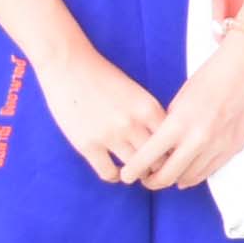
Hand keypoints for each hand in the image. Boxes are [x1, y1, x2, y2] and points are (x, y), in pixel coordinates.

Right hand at [43, 45, 166, 182]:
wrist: (70, 66)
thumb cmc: (104, 77)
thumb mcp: (137, 93)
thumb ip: (149, 114)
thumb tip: (164, 138)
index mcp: (149, 108)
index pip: (173, 141)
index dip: (173, 152)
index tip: (170, 158)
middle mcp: (133, 124)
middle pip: (157, 159)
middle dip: (158, 168)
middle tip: (155, 172)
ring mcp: (110, 135)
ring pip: (134, 169)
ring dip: (136, 174)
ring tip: (135, 173)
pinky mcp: (87, 145)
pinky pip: (108, 172)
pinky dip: (114, 176)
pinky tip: (114, 172)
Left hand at [124, 29, 243, 189]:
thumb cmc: (209, 77)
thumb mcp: (179, 101)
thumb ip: (168, 127)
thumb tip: (159, 149)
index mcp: (179, 123)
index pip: (147, 158)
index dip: (132, 171)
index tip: (126, 175)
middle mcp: (198, 139)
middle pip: (167, 176)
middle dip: (152, 181)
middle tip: (145, 179)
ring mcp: (218, 145)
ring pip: (189, 178)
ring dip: (174, 179)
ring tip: (166, 175)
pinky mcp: (234, 147)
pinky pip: (210, 171)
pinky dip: (195, 175)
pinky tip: (187, 173)